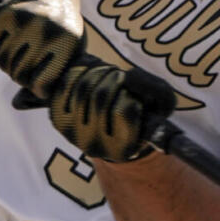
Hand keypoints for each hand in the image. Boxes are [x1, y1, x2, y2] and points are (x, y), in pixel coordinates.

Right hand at [0, 0, 86, 102]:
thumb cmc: (60, 17)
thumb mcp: (69, 45)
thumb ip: (50, 75)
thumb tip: (19, 103)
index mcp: (66, 42)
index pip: (41, 86)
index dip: (38, 84)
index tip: (39, 74)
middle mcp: (44, 32)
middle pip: (18, 75)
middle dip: (20, 70)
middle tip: (27, 52)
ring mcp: (20, 23)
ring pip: (1, 62)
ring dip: (5, 57)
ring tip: (18, 40)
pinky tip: (5, 31)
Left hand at [43, 55, 176, 162]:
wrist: (110, 125)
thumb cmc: (141, 113)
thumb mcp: (162, 103)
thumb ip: (156, 89)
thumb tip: (129, 78)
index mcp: (123, 148)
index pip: (125, 112)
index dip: (130, 94)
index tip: (132, 93)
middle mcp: (96, 146)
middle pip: (102, 97)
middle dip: (114, 78)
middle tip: (118, 77)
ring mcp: (73, 134)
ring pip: (83, 88)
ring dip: (97, 73)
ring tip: (105, 75)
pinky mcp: (58, 119)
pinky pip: (64, 86)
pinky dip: (78, 73)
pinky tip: (88, 76)